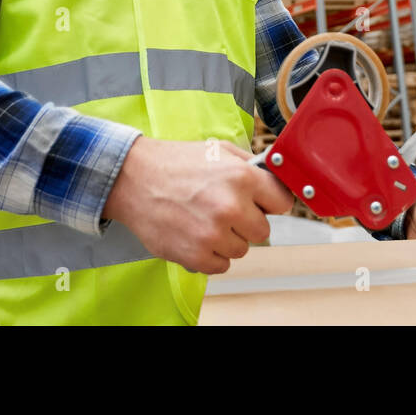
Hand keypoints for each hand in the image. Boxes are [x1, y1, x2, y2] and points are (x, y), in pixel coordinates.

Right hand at [102, 137, 294, 274]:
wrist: (133, 179)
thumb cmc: (174, 163)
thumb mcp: (217, 150)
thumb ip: (250, 165)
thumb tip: (275, 180)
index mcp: (241, 177)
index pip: (282, 203)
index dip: (270, 202)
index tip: (261, 203)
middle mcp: (230, 207)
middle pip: (262, 231)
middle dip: (247, 222)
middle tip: (224, 210)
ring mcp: (212, 234)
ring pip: (241, 250)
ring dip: (227, 239)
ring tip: (204, 219)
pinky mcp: (195, 255)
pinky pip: (221, 265)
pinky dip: (210, 254)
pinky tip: (195, 234)